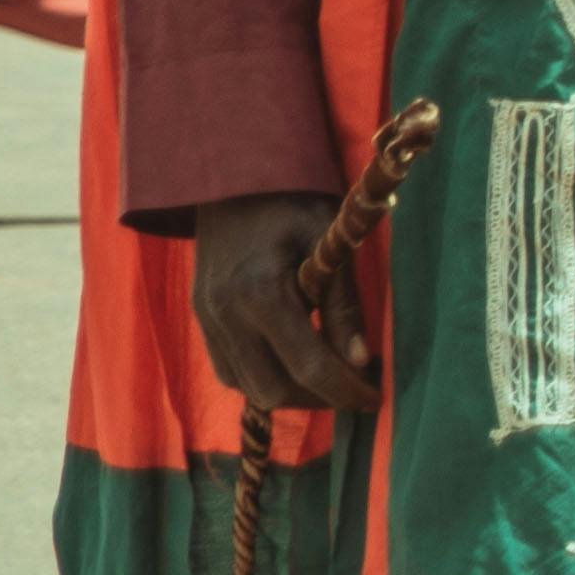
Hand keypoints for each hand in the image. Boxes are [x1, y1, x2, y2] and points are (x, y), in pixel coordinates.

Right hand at [187, 189, 379, 420]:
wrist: (232, 174)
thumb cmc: (292, 199)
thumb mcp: (329, 242)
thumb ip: (343, 304)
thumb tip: (361, 361)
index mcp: (260, 292)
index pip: (307, 365)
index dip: (345, 391)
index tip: (375, 400)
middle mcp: (224, 313)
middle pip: (272, 389)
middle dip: (319, 398)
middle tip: (355, 387)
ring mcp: (205, 317)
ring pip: (246, 386)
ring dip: (291, 392)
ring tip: (328, 377)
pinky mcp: (199, 317)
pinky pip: (228, 368)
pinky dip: (263, 377)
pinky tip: (293, 363)